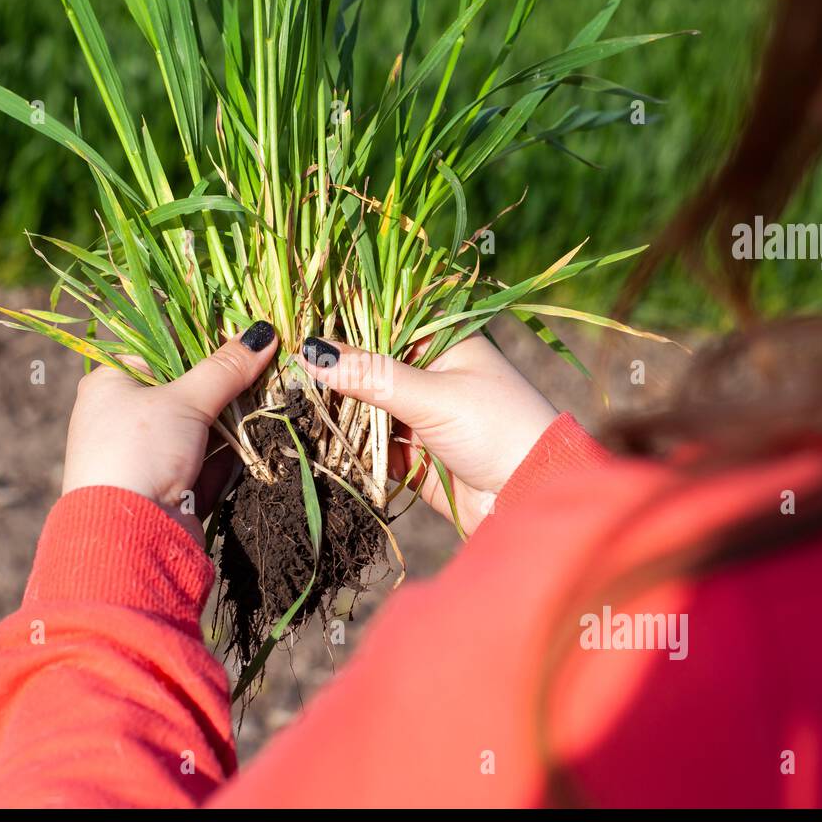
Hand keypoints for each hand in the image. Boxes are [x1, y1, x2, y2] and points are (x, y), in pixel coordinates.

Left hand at [61, 322, 277, 543]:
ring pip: (201, 429)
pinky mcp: (170, 489)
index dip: (203, 342)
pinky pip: (207, 463)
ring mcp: (149, 456)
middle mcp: (125, 418)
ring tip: (270, 402)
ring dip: (233, 423)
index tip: (244, 338)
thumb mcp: (185, 400)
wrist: (129, 538)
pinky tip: (260, 442)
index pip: (161, 349)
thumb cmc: (140, 451)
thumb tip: (262, 333)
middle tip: (266, 369)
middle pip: (186, 390)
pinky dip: (230, 456)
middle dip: (226, 387)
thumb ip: (226, 368)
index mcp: (112, 384)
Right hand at [298, 333, 556, 533]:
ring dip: (339, 417)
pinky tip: (324, 447)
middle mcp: (429, 375)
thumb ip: (371, 376)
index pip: (382, 324)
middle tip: (289, 380)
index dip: (342, 330)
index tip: (298, 334)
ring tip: (300, 414)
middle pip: (367, 369)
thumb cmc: (496, 428)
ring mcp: (420, 416)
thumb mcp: (432, 396)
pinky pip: (372, 448)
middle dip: (333, 379)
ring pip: (365, 410)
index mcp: (442, 342)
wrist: (532, 497)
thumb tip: (312, 351)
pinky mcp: (414, 456)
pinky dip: (352, 450)